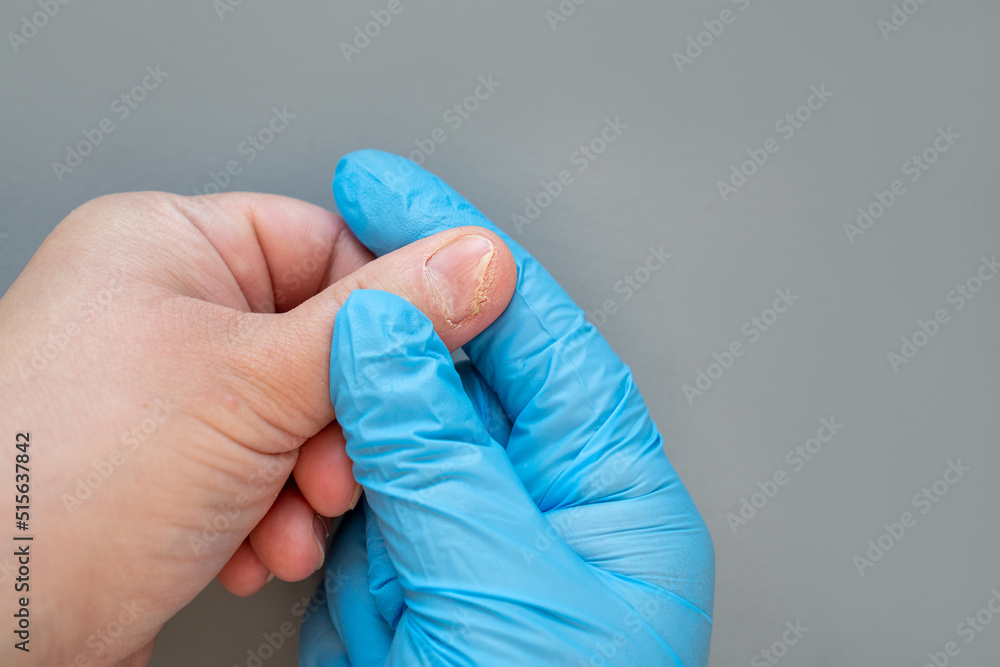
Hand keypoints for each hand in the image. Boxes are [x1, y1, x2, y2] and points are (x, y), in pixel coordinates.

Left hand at [0, 191, 514, 665]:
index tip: (433, 352)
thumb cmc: (60, 488)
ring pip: (304, 416)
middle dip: (341, 419)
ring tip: (288, 514)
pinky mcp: (173, 468)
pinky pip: (268, 470)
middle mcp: (165, 311)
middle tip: (336, 457)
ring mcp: (169, 395)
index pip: (328, 243)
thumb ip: (384, 320)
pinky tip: (254, 544)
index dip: (388, 306)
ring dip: (314, 478)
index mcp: (169, 245)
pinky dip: (277, 514)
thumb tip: (477, 263)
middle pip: (322, 341)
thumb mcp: (255, 383)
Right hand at [300, 151, 714, 665]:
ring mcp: (464, 534)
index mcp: (608, 499)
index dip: (463, 253)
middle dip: (395, 317)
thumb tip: (388, 337)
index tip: (392, 189)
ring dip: (346, 403)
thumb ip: (446, 457)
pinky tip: (299, 467)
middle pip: (465, 370)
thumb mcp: (509, 591)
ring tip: (307, 384)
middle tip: (329, 253)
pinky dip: (317, 470)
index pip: (539, 339)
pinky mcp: (402, 571)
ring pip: (397, 426)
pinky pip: (354, 491)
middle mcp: (539, 504)